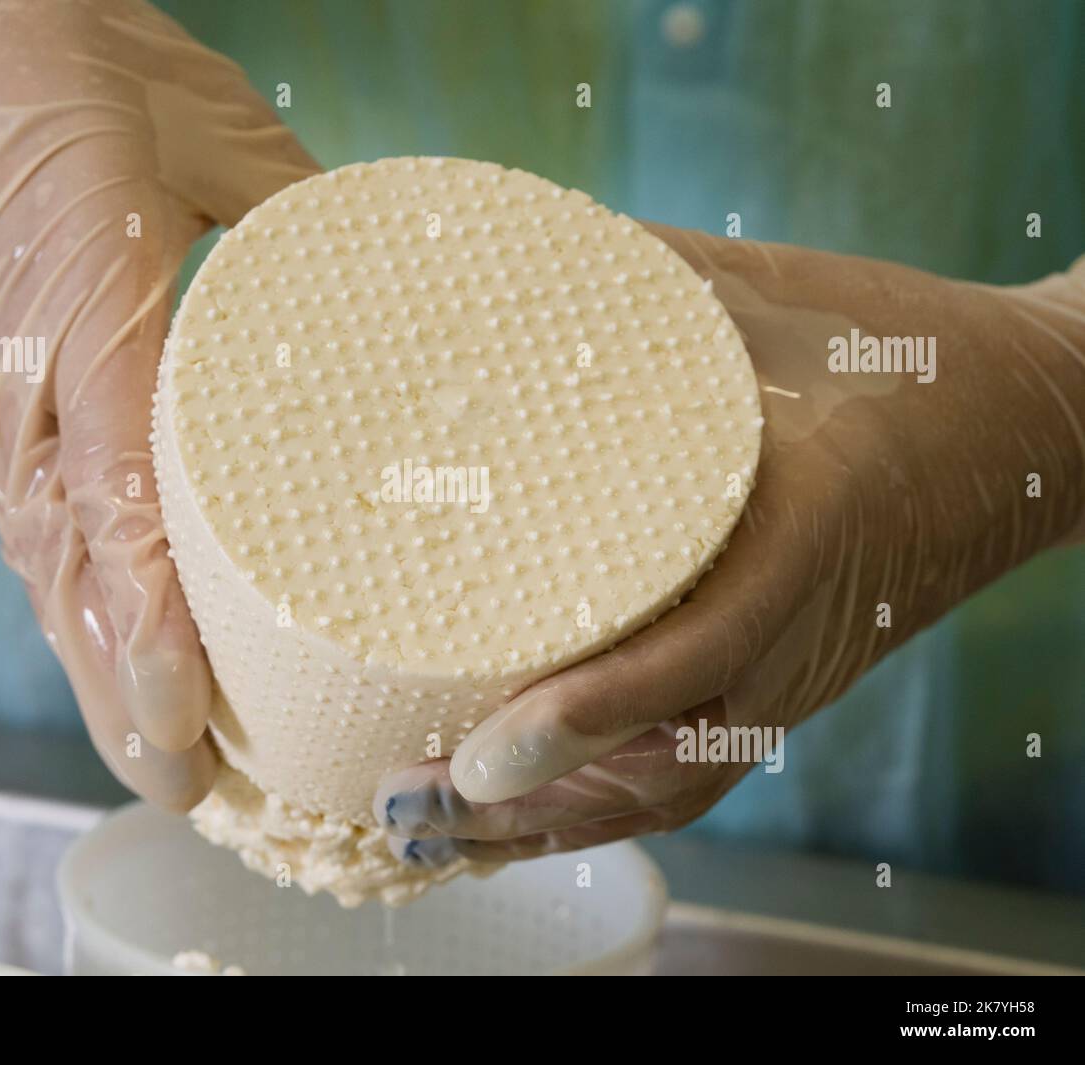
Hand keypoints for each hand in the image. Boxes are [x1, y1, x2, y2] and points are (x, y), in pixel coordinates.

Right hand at [0, 0, 319, 806]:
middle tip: (191, 786)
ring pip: (50, 562)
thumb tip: (390, 294)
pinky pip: (45, 525)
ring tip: (166, 763)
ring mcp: (9, 400)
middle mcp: (37, 376)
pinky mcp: (10, 403)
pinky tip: (123, 667)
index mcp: (87, 297)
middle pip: (72, 562)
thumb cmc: (62, 68)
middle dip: (125, 689)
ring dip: (100, 674)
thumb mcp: (205, 124)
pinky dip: (84, 611)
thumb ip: (298, 214)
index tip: (181, 701)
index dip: (145, 607)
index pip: (113, 483)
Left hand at [375, 227, 1084, 861]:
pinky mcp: (785, 687)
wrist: (1025, 424)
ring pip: (667, 790)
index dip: (585, 716)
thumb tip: (514, 249)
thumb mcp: (783, 297)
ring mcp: (795, 676)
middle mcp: (798, 632)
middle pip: (659, 765)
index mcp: (808, 526)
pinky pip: (691, 774)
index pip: (694, 652)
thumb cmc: (907, 352)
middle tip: (400, 804)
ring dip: (548, 826)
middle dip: (527, 806)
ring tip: (433, 832)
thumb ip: (658, 278)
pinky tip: (521, 813)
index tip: (481, 757)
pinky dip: (599, 807)